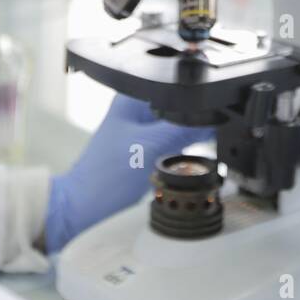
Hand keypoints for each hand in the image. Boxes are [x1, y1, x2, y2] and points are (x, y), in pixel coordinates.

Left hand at [44, 94, 214, 252]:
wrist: (85, 208)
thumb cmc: (105, 177)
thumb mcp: (150, 147)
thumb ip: (182, 130)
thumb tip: (211, 119)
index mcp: (131, 99)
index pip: (173, 91)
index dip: (195, 103)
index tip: (214, 116)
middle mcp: (135, 112)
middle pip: (177, 110)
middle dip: (193, 123)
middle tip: (206, 138)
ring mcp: (139, 133)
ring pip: (176, 130)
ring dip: (188, 140)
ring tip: (193, 151)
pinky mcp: (142, 153)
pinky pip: (171, 147)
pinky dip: (180, 153)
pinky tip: (184, 162)